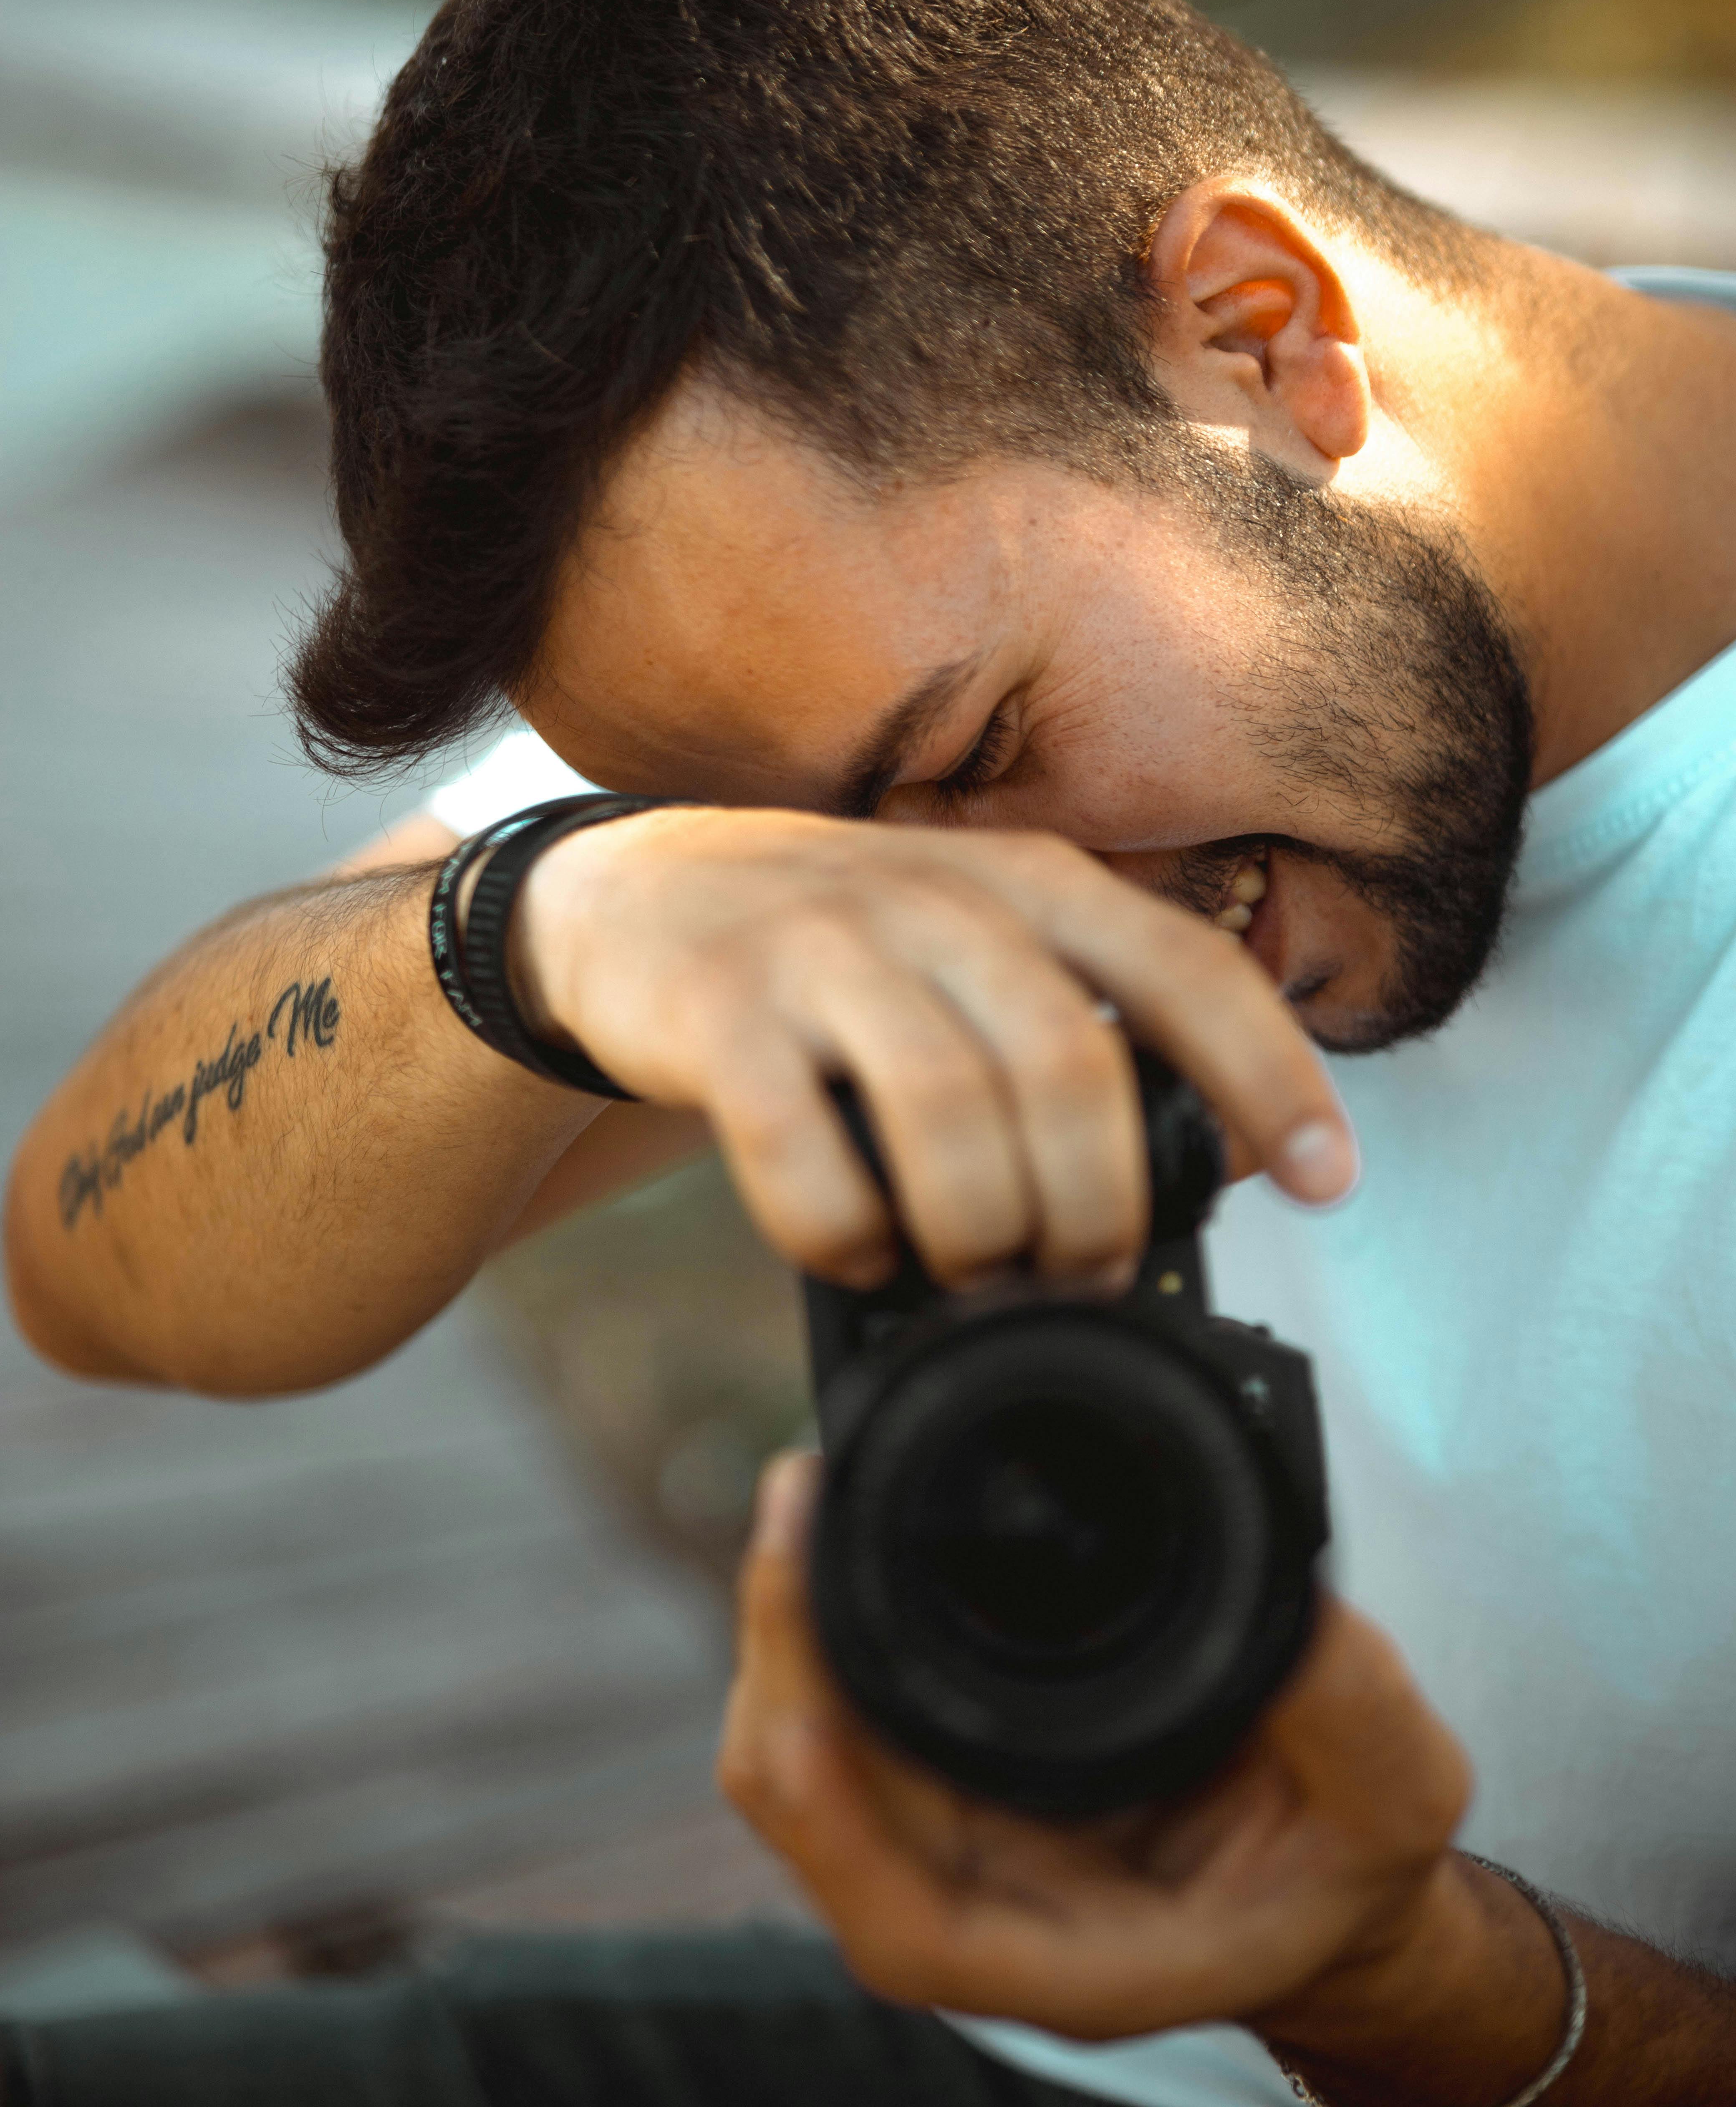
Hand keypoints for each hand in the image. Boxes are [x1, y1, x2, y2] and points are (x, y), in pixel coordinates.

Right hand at [513, 806, 1355, 1289]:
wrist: (633, 893)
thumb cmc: (841, 947)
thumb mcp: (978, 941)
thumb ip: (1084, 1020)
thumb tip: (1221, 1155)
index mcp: (1029, 881)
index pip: (1189, 973)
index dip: (1272, 1078)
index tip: (1328, 1180)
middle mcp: (937, 899)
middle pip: (1070, 1073)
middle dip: (1096, 1211)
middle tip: (1079, 1274)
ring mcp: (821, 948)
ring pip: (948, 1117)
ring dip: (980, 1234)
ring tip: (976, 1275)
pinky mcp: (719, 1011)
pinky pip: (800, 1154)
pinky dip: (845, 1237)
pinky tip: (860, 1251)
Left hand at [719, 1454, 1477, 2056]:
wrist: (1329, 1878)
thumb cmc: (1344, 1859)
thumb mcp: (1391, 1790)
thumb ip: (1350, 1714)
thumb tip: (1296, 1618)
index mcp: (1070, 1954)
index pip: (896, 1910)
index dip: (827, 1785)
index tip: (807, 1648)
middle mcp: (982, 1910)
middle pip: (810, 1803)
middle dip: (780, 1650)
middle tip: (806, 1493)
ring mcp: (950, 1844)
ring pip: (805, 1750)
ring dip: (789, 1629)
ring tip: (811, 1496)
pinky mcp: (949, 1780)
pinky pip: (845, 1712)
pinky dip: (827, 1625)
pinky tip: (845, 1533)